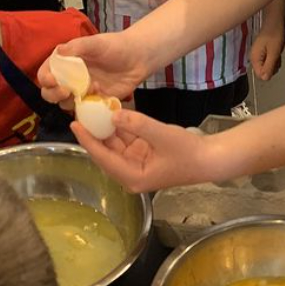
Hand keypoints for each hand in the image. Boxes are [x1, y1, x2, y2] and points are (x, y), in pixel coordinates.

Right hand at [38, 32, 150, 110]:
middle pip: (50, 93)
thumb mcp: (96, 43)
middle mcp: (70, 78)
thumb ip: (77, 47)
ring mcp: (81, 92)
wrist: (138, 58)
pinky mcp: (94, 103)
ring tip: (90, 89)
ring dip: (72, 101)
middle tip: (66, 91)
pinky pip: (84, 111)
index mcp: (65, 62)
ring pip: (65, 104)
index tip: (52, 80)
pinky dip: (88, 107)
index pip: (45, 73)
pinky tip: (101, 95)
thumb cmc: (115, 46)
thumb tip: (58, 51)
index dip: (45, 78)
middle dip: (53, 94)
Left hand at [70, 108, 215, 191]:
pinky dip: (120, 127)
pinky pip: (126, 140)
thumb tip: (113, 114)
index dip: (88, 140)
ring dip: (105, 128)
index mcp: (132, 177)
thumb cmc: (189, 152)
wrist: (210, 159)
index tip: (74, 124)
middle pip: (105, 152)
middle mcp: (130, 173)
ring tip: (92, 108)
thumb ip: (137, 124)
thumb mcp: (162, 135)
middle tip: (80, 112)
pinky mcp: (143, 155)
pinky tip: (111, 112)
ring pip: (114, 145)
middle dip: (93, 132)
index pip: (103, 157)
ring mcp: (136, 164)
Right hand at [250, 25, 284, 80]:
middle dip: (272, 66)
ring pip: (267, 66)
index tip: (274, 62)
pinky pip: (268, 60)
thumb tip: (265, 78)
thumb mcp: (274, 53)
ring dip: (274, 62)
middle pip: (264, 71)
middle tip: (276, 56)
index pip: (260, 75)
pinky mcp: (261, 51)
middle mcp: (254, 57)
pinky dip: (274, 57)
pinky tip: (276, 50)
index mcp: (254, 58)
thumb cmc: (274, 35)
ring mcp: (257, 54)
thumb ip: (269, 67)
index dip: (269, 71)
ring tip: (276, 51)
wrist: (275, 22)